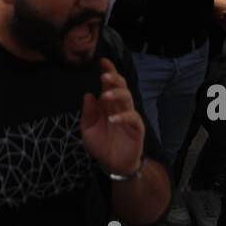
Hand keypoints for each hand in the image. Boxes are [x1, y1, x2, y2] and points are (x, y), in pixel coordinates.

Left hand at [81, 58, 145, 176]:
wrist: (112, 164)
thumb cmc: (101, 144)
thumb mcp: (88, 128)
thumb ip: (88, 112)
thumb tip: (88, 94)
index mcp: (108, 104)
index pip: (110, 84)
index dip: (109, 71)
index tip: (102, 61)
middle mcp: (120, 107)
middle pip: (121, 86)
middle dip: (114, 78)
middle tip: (103, 76)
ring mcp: (129, 116)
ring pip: (128, 98)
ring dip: (116, 95)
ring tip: (104, 97)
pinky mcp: (137, 129)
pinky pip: (133, 118)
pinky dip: (123, 117)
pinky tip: (113, 119)